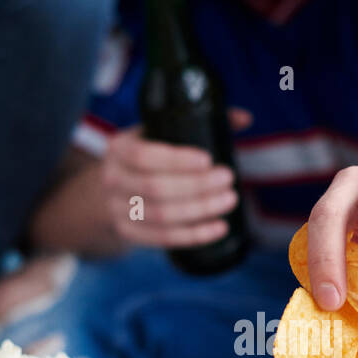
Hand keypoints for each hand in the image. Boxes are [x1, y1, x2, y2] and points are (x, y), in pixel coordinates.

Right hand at [100, 109, 250, 248]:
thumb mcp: (158, 134)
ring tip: (229, 200)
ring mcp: (118, 210)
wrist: (114, 189)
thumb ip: (198, 123)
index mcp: (118, 149)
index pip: (144, 156)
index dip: (176, 160)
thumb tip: (245, 119)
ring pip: (162, 216)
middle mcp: (112, 179)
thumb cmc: (147, 157)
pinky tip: (219, 228)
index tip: (208, 159)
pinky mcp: (129, 233)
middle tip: (228, 179)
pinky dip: (195, 235)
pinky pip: (163, 238)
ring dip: (200, 210)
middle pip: (156, 188)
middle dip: (196, 186)